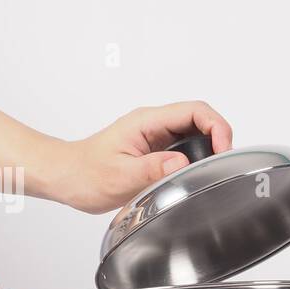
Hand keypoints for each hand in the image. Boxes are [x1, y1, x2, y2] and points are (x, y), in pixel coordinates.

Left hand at [48, 101, 232, 213]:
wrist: (66, 177)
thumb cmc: (84, 173)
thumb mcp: (119, 176)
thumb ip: (152, 169)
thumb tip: (182, 165)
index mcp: (146, 122)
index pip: (194, 111)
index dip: (216, 127)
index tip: (223, 151)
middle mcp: (154, 125)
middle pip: (200, 119)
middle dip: (219, 138)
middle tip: (222, 165)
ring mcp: (156, 137)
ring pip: (195, 134)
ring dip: (209, 150)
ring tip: (211, 171)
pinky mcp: (156, 151)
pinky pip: (186, 149)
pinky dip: (198, 160)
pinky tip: (197, 175)